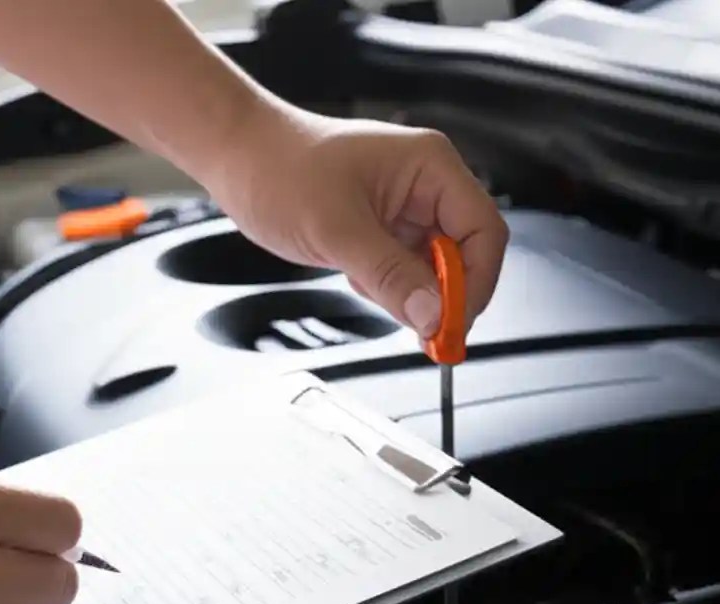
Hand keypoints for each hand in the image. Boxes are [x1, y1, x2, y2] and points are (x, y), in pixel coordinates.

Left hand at [198, 99, 508, 337]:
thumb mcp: (336, 230)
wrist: (236, 156)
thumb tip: (433, 315)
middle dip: (444, 293)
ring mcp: (403, 205)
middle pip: (464, 252)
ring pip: (432, 265)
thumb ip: (389, 275)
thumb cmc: (279, 169)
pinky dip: (388, 285)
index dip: (476, 282)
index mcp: (430, 166)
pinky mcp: (380, 225)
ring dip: (410, 291)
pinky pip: (403, 266)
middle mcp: (425, 183)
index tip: (452, 323)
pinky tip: (356, 277)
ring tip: (366, 284)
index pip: (483, 231)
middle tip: (423, 332)